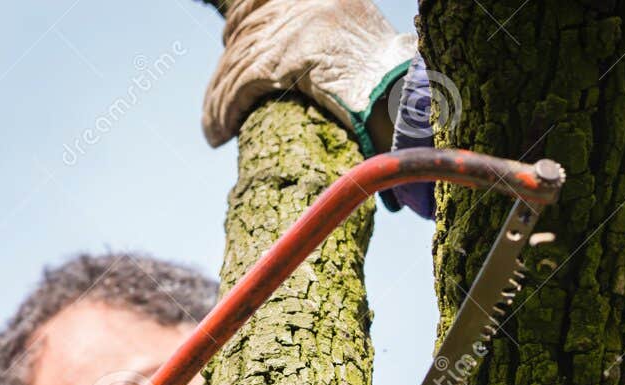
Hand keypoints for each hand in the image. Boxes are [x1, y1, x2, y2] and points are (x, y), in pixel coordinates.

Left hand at [202, 0, 416, 152]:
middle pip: (245, 36)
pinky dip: (224, 110)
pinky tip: (217, 131)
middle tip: (216, 106)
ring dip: (220, 101)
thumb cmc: (400, 90)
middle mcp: (306, 6)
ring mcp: (294, 30)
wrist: (411, 101)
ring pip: (238, 64)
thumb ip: (339, 48)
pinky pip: (241, 84)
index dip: (240, 33)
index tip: (231, 54)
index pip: (263, 8)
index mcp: (327, 1)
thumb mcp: (367, 49)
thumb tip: (320, 75)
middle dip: (225, 74)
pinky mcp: (284, 58)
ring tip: (214, 128)